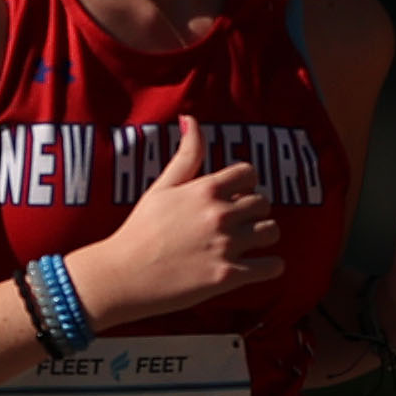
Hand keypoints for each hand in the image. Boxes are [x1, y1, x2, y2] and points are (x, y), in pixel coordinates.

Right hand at [68, 116, 282, 326]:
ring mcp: (226, 245)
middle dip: (254, 211)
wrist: (123, 276)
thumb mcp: (161, 187)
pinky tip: (257, 266)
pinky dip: (271, 267)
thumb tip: (191, 119)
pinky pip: (272, 267)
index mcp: (206, 189)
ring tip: (248, 243)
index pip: (250, 173)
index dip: (245, 184)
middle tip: (239, 222)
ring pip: (272, 231)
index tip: (236, 195)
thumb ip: (186, 155)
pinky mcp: (228, 276)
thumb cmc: (140, 231)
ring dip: (263, 236)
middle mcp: (220, 214)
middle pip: (264, 202)